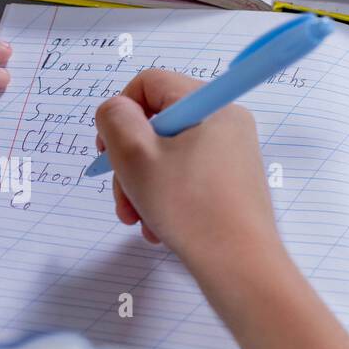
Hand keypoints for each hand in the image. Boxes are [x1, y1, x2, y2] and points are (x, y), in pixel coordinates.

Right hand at [93, 69, 283, 280]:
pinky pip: (186, 176)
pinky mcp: (233, 181)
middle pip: (156, 125)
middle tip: (122, 196)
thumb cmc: (189, 208)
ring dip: (143, 185)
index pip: (149, 83)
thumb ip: (114, 119)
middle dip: (129, 162)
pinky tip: (158, 227)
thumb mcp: (134, 156)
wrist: (240, 265)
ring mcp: (232, 152)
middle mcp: (225, 120)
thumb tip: (116, 111)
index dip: (119, 113)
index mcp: (206, 104)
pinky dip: (165, 197)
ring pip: (168, 155)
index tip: (108, 150)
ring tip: (139, 219)